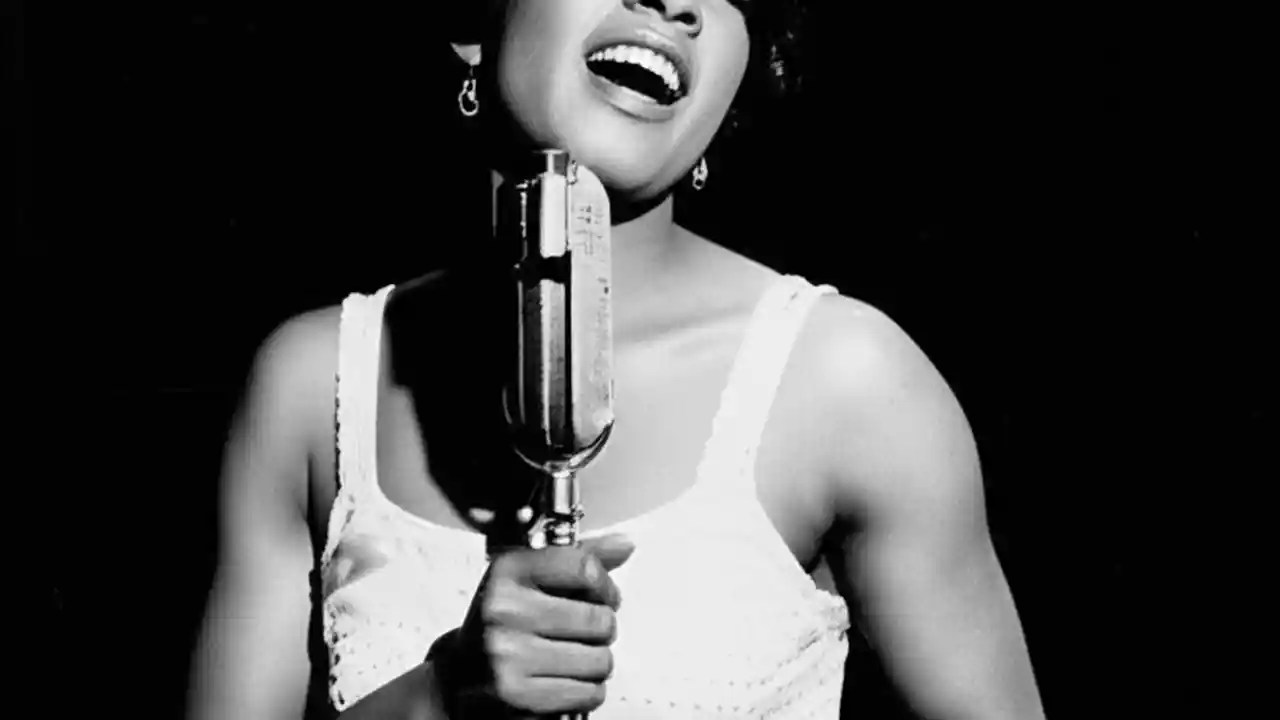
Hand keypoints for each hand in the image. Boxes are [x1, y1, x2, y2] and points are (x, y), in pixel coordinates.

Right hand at [433, 534, 635, 716]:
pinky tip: (566, 682)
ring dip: (596, 663)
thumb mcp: (527, 579)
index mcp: (508, 572)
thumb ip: (576, 560)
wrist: (458, 678)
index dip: (606, 586)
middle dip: (602, 630)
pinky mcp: (519, 696)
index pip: (584, 568)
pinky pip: (588, 693)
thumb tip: (625, 544)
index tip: (604, 597)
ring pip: (599, 660)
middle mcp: (504, 609)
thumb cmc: (501, 623)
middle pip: (598, 618)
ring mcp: (509, 654)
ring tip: (573, 659)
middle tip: (585, 633)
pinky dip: (587, 691)